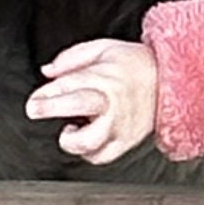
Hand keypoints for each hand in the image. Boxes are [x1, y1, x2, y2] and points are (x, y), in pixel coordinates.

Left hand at [27, 37, 159, 165]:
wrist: (169, 82)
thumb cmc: (134, 65)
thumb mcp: (102, 48)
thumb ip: (71, 58)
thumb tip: (48, 71)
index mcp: (104, 77)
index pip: (70, 83)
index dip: (46, 92)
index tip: (34, 99)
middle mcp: (111, 103)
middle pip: (79, 105)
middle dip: (52, 107)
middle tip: (35, 110)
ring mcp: (119, 125)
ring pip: (90, 141)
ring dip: (71, 139)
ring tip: (69, 130)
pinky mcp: (125, 141)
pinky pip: (101, 156)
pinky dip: (87, 153)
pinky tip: (84, 140)